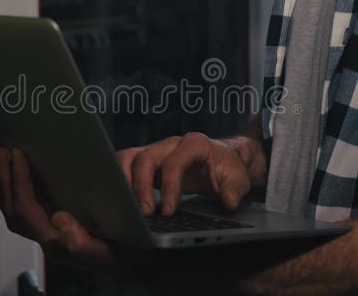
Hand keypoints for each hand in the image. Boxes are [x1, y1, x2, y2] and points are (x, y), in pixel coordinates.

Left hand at [0, 147, 117, 272]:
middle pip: (14, 209)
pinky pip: (27, 209)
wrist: (134, 262)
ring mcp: (49, 233)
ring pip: (16, 210)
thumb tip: (58, 218)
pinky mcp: (55, 227)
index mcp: (54, 243)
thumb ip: (78, 240)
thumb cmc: (121, 254)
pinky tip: (18, 179)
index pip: (25, 209)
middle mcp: (46, 239)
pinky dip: (17, 191)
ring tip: (1, 162)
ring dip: (7, 185)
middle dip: (5, 180)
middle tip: (2, 152)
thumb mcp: (103, 249)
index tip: (18, 155)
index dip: (19, 180)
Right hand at [117, 132, 267, 215]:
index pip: (174, 162)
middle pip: (145, 158)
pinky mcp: (146, 161)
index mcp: (194, 144)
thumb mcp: (238, 179)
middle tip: (144, 214)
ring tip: (124, 206)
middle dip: (141, 187)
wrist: (222, 158)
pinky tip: (120, 200)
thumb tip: (228, 200)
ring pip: (128, 157)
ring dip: (122, 181)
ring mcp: (156, 151)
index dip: (169, 187)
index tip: (169, 212)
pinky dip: (119, 180)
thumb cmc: (228, 168)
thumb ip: (234, 189)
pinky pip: (125, 165)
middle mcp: (170, 144)